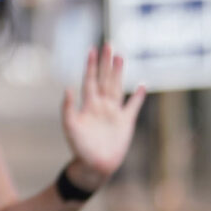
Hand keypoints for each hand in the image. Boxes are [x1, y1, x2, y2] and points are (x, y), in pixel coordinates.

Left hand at [60, 43, 146, 187]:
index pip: (89, 80)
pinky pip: (133, 106)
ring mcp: (114, 113)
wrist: (94, 166)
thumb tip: (68, 88)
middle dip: (106, 63)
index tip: (92, 49)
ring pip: (117, 87)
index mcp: (88, 105)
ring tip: (121, 57)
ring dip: (119, 73)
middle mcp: (101, 105)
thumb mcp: (70, 127)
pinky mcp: (125, 123)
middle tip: (109, 45)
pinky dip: (138, 96)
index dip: (90, 65)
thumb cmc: (79, 147)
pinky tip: (142, 85)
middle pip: (104, 79)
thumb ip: (68, 108)